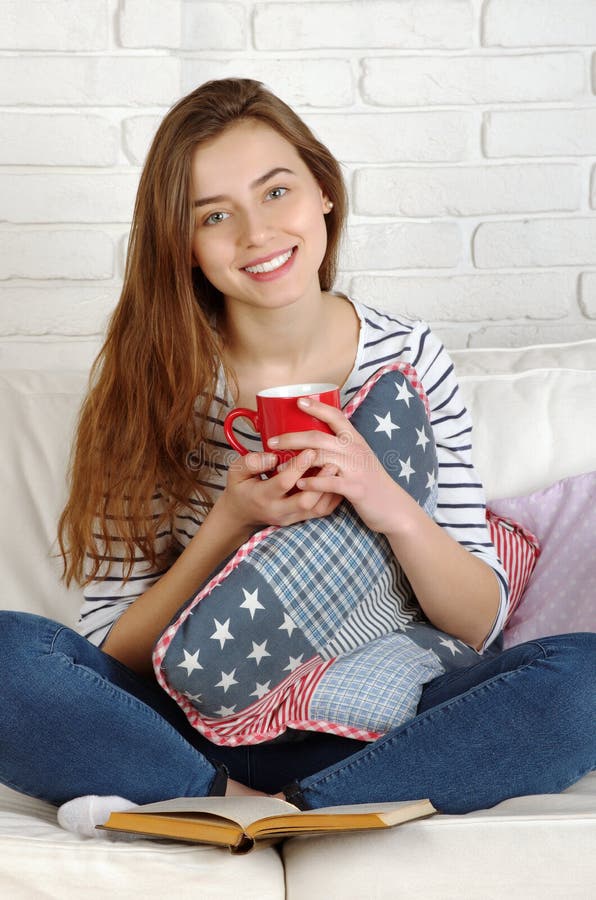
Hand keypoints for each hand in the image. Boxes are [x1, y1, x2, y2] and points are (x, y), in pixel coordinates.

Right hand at [219, 447, 341, 530]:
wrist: (242, 513)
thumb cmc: (241, 488)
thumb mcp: (236, 472)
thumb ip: (251, 462)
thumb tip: (273, 457)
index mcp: (262, 496)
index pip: (283, 483)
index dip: (298, 467)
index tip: (310, 450)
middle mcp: (278, 510)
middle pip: (305, 501)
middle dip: (320, 482)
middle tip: (332, 462)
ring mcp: (291, 518)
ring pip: (317, 509)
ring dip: (330, 490)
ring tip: (338, 471)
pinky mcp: (300, 519)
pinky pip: (321, 512)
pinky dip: (332, 498)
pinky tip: (337, 482)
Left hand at [267, 397, 406, 535]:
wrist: (393, 507)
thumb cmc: (372, 482)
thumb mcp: (360, 459)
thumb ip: (343, 449)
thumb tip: (319, 441)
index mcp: (356, 441)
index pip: (336, 416)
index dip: (317, 407)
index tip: (299, 401)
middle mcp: (356, 450)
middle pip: (319, 437)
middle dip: (292, 438)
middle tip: (272, 441)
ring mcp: (356, 468)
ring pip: (321, 458)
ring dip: (296, 462)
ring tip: (278, 467)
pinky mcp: (355, 488)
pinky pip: (330, 482)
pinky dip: (313, 482)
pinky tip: (299, 484)